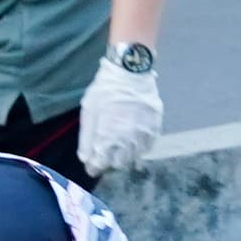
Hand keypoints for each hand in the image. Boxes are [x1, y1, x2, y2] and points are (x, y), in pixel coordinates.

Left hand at [78, 49, 163, 175]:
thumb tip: (86, 159)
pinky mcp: (155, 129)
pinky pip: (147, 148)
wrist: (131, 73)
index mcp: (108, 137)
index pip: (100, 164)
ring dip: (124, 156)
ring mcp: (143, 135)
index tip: (91, 166)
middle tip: (104, 153)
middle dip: (110, 162)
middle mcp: (127, 141)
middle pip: (118, 164)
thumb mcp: (88, 112)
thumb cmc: (104, 91)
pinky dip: (138, 149)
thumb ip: (86, 138)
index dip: (94, 167)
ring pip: (134, 158)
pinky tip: (132, 141)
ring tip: (118, 147)